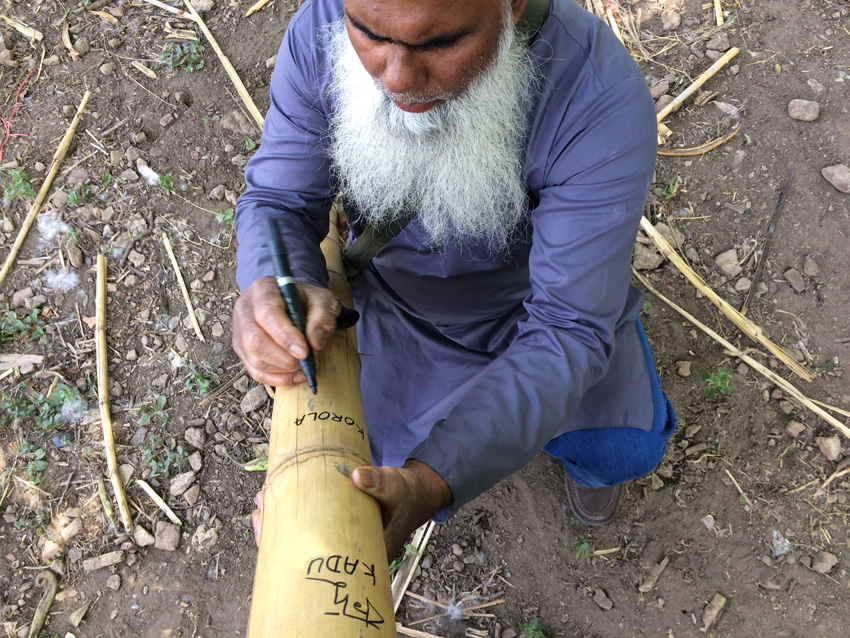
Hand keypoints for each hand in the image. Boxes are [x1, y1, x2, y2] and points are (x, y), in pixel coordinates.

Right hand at [233, 276, 340, 385]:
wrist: (294, 302)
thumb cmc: (307, 300)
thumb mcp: (323, 301)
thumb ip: (322, 318)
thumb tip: (314, 345)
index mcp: (263, 290)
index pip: (267, 314)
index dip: (285, 336)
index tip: (304, 352)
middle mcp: (245, 309)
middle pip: (254, 341)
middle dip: (283, 358)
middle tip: (306, 362)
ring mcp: (240, 331)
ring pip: (253, 359)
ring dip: (282, 370)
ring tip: (305, 367)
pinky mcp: (242, 349)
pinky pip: (255, 371)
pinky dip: (277, 378)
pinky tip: (295, 375)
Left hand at [250, 461, 451, 558]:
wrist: (416, 493)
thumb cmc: (405, 494)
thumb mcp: (395, 486)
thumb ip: (379, 481)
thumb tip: (357, 476)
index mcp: (360, 557)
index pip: (313, 561)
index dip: (284, 549)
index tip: (265, 526)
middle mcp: (346, 555)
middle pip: (301, 552)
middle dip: (274, 532)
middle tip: (257, 508)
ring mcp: (340, 543)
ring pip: (302, 540)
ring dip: (280, 521)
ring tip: (260, 501)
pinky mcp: (337, 529)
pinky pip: (309, 528)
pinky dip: (292, 515)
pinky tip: (276, 500)